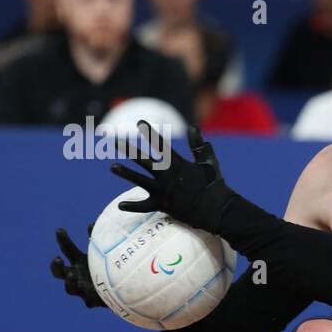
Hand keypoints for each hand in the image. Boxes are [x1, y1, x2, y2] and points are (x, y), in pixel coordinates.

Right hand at [50, 222, 105, 309]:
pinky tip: (91, 296)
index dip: (63, 240)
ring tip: (72, 276)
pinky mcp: (93, 300)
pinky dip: (89, 298)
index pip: (67, 250)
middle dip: (55, 266)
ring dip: (69, 282)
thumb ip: (102, 240)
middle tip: (58, 259)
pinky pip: (88, 301)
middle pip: (59, 272)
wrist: (120, 289)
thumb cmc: (110, 267)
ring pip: (69, 288)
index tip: (60, 230)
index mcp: (78, 262)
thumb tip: (97, 225)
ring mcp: (83, 289)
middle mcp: (76, 275)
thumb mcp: (106, 252)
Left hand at [110, 122, 234, 233]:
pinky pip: (145, 206)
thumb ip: (198, 144)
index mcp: (178, 164)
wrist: (218, 209)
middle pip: (144, 160)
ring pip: (140, 180)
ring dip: (126, 173)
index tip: (140, 122)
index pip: (161, 144)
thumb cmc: (214, 184)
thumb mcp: (208, 161)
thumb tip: (192, 126)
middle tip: (115, 141)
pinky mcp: (163, 205)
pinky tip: (120, 205)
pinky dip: (133, 206)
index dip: (150, 132)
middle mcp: (168, 176)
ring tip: (113, 167)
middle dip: (129, 150)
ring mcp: (164, 191)